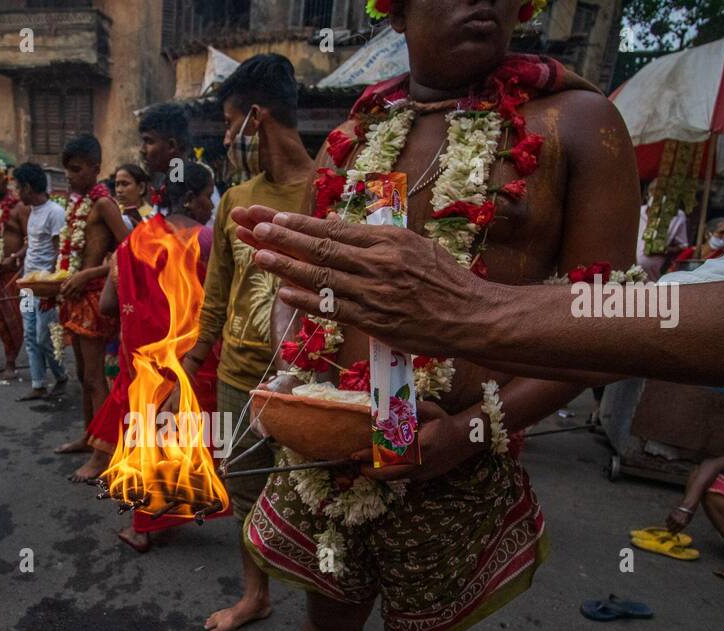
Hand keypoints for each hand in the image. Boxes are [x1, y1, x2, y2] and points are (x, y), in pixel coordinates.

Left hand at [60, 270, 91, 299]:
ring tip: (69, 296)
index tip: (62, 292)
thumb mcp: (70, 277)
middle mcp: (73, 286)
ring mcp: (77, 289)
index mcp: (69, 283)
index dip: (62, 292)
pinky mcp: (81, 290)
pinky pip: (77, 296)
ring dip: (69, 297)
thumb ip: (65, 281)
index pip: (63, 290)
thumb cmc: (77, 275)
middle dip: (65, 296)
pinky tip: (74, 295)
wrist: (86, 275)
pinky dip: (74, 297)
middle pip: (67, 294)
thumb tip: (61, 286)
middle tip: (64, 295)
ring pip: (72, 296)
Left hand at [229, 205, 490, 355]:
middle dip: (282, 235)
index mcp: (387, 240)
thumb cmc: (442, 281)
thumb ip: (374, 241)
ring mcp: (375, 292)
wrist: (471, 315)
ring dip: (287, 265)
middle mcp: (379, 262)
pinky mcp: (376, 321)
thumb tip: (335, 231)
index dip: (297, 223)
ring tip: (258, 254)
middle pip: (320, 247)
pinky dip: (308, 301)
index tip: (270, 216)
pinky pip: (335, 308)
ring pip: (323, 276)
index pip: (332, 229)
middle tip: (251, 226)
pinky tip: (284, 293)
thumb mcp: (412, 247)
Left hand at [344, 403, 475, 483]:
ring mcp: (423, 474)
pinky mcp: (425, 477)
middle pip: (388, 474)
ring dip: (380, 473)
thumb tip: (387, 407)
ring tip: (367, 466)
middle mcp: (419, 464)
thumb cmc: (445, 423)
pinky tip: (386, 465)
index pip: (388, 455)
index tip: (355, 456)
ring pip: (395, 477)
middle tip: (358, 465)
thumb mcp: (429, 411)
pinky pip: (405, 476)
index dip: (369, 457)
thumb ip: (410, 409)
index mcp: (418, 448)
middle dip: (370, 472)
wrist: (467, 439)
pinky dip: (393, 472)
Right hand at [665, 504, 694, 532]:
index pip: (675, 531)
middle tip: (669, 530)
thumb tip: (676, 531)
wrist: (687, 507)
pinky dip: (667, 521)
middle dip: (670, 530)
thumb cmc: (688, 515)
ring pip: (668, 525)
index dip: (673, 533)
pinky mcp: (671, 515)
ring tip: (669, 525)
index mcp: (683, 525)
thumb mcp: (687, 522)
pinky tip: (669, 521)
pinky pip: (667, 520)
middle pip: (670, 529)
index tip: (672, 534)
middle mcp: (678, 522)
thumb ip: (681, 527)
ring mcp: (674, 518)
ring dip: (668, 526)